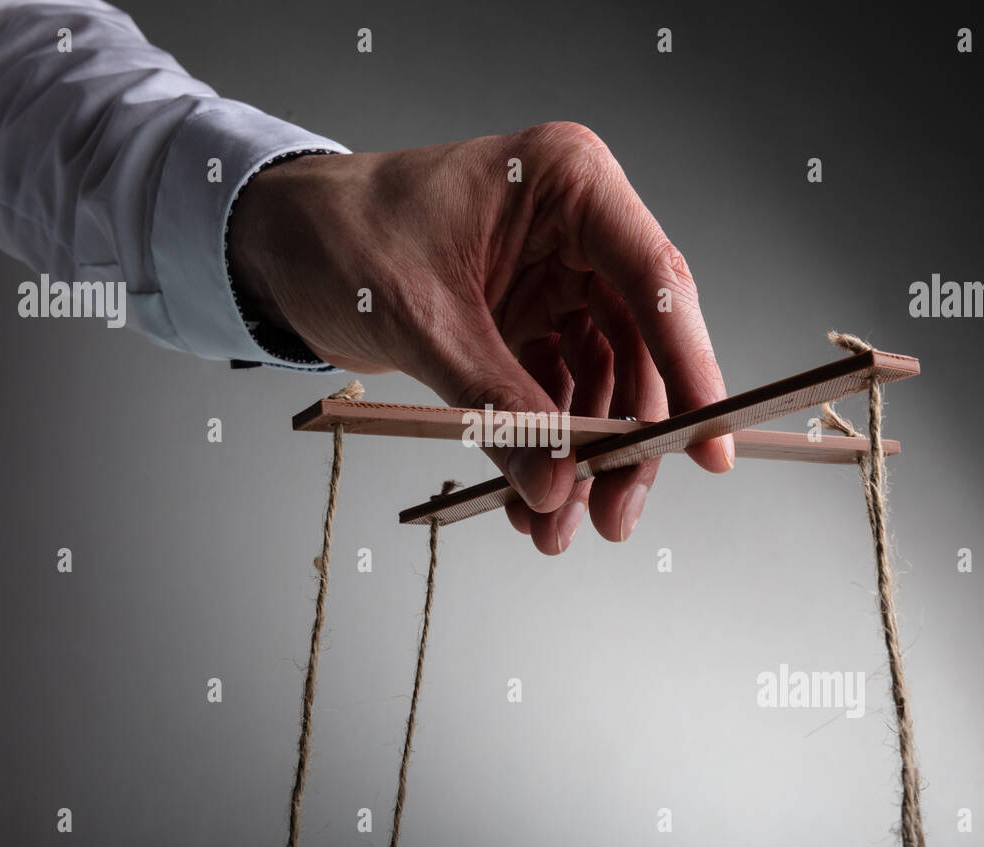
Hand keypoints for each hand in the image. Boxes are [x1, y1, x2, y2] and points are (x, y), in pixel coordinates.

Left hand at [228, 122, 733, 553]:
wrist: (274, 243)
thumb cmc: (339, 235)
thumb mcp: (424, 321)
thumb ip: (497, 406)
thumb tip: (556, 489)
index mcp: (567, 182)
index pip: (656, 281)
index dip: (692, 370)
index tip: (709, 448)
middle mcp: (575, 227)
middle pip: (639, 345)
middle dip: (625, 440)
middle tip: (613, 517)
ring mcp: (554, 277)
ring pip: (601, 382)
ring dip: (583, 458)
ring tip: (556, 527)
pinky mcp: (526, 321)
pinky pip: (556, 394)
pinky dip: (546, 448)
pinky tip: (531, 499)